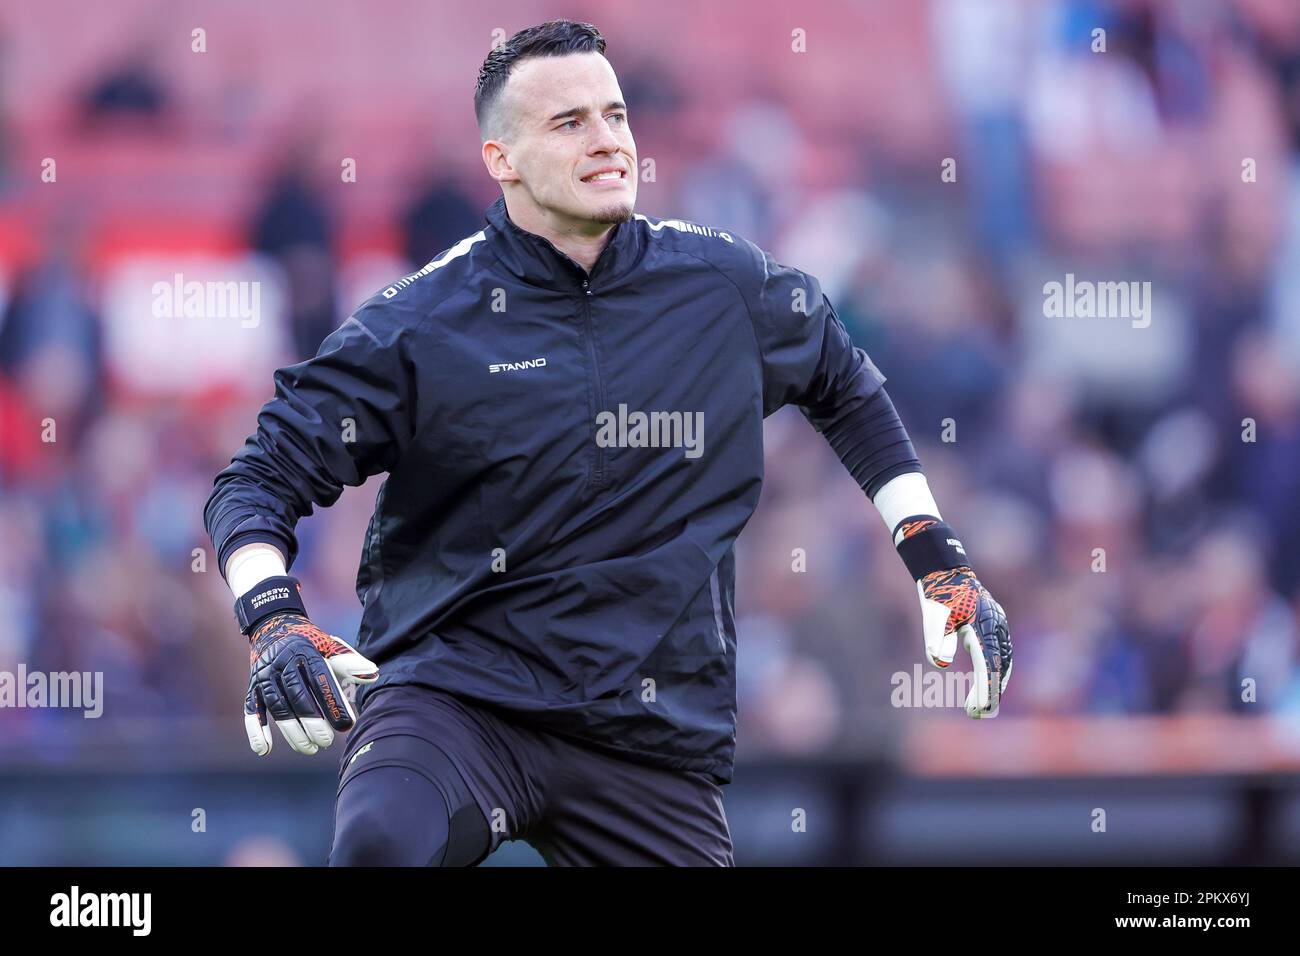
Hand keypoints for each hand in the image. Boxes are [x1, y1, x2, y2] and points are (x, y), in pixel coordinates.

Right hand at [244, 612, 378, 754]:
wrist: (274, 628)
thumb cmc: (311, 644)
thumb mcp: (330, 646)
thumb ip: (350, 662)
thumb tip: (373, 674)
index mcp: (305, 652)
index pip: (321, 680)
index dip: (333, 703)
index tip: (346, 724)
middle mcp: (282, 663)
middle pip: (298, 697)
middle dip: (313, 722)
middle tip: (327, 742)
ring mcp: (265, 677)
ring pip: (278, 708)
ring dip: (292, 732)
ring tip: (310, 749)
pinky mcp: (253, 688)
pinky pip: (252, 712)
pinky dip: (256, 731)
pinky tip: (265, 750)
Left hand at [916, 567, 1011, 717]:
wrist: (947, 570)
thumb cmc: (940, 595)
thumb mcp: (935, 616)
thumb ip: (938, 638)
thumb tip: (939, 663)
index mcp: (984, 627)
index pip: (989, 665)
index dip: (987, 689)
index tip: (980, 709)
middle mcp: (997, 627)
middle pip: (1001, 666)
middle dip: (992, 692)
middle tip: (977, 713)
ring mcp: (999, 625)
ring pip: (1004, 660)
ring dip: (996, 683)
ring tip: (981, 705)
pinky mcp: (996, 624)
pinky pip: (1001, 652)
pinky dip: (997, 669)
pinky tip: (987, 682)